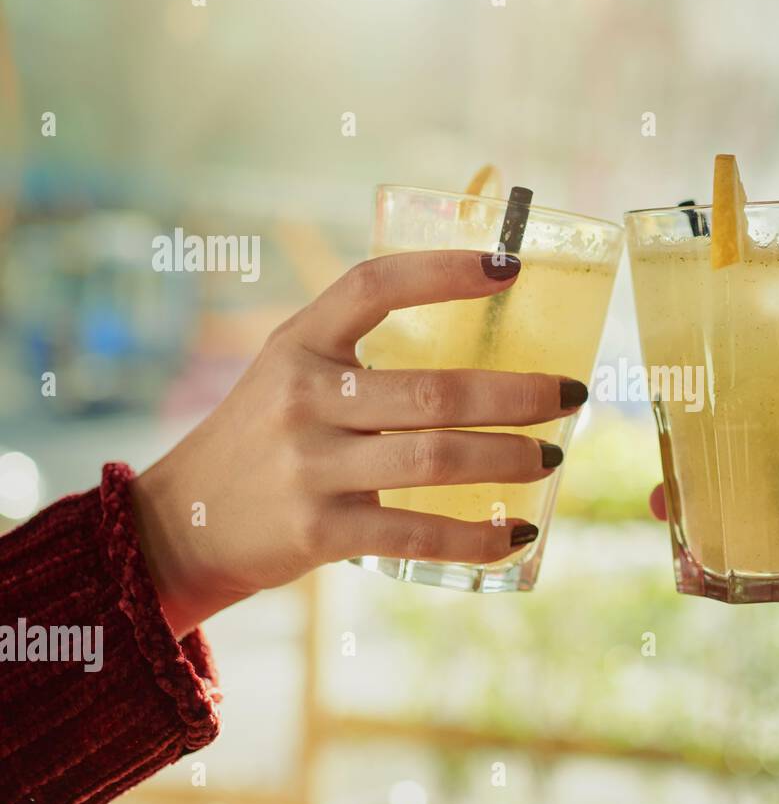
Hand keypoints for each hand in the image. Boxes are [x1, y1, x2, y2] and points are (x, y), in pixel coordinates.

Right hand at [131, 250, 586, 636]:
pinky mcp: (319, 530)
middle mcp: (303, 397)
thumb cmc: (263, 439)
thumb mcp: (290, 374)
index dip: (444, 271)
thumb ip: (358, 355)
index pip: (374, 286)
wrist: (182, 525)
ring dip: (509, 458)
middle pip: (434, 390)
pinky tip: (516, 531)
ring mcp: (310, 466)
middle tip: (571, 394)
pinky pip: (416, 531)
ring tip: (552, 456)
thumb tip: (479, 348)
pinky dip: (475, 536)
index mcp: (299, 343)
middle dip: (517, 393)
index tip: (509, 267)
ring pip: (435, 457)